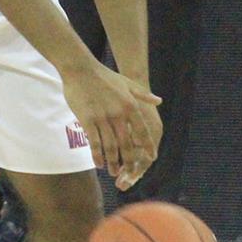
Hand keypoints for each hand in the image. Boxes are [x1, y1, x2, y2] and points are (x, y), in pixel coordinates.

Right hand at [60, 61, 161, 190]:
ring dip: (113, 162)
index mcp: (130, 106)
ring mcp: (102, 118)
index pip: (142, 131)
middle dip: (129, 161)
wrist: (81, 69)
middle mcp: (118, 114)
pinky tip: (99, 164)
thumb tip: (159, 101)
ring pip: (110, 147)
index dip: (147, 146)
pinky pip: (94, 142)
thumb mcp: (128, 83)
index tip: (151, 158)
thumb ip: (144, 94)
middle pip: (127, 144)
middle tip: (130, 172)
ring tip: (114, 172)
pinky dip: (97, 155)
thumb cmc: (105, 76)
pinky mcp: (88, 120)